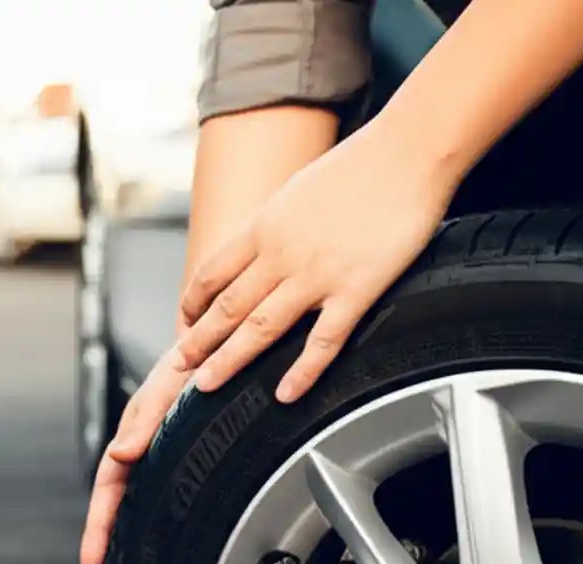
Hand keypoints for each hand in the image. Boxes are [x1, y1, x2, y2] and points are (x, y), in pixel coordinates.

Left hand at [72, 121, 460, 563]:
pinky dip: (302, 370)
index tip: (182, 323)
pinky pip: (323, 339)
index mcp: (264, 227)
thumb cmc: (358, 167)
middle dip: (198, 341)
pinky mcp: (356, 288)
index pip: (213, 272)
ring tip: (206, 387)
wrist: (407, 150)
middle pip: (227, 307)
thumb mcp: (298, 192)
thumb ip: (277, 225)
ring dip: (230, 360)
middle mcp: (281, 253)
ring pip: (262, 326)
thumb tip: (261, 240)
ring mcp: (316, 273)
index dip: (194, 302)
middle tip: (175, 370)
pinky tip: (285, 394)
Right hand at [72, 348, 191, 563]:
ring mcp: (158, 472)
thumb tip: (124, 454)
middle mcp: (142, 461)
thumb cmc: (196, 361)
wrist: (226, 352)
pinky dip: (136, 551)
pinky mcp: (178, 478)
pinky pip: (152, 519)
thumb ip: (147, 416)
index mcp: (135, 441)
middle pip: (111, 521)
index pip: (109, 493)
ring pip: (129, 526)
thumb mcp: (172, 381)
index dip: (98, 530)